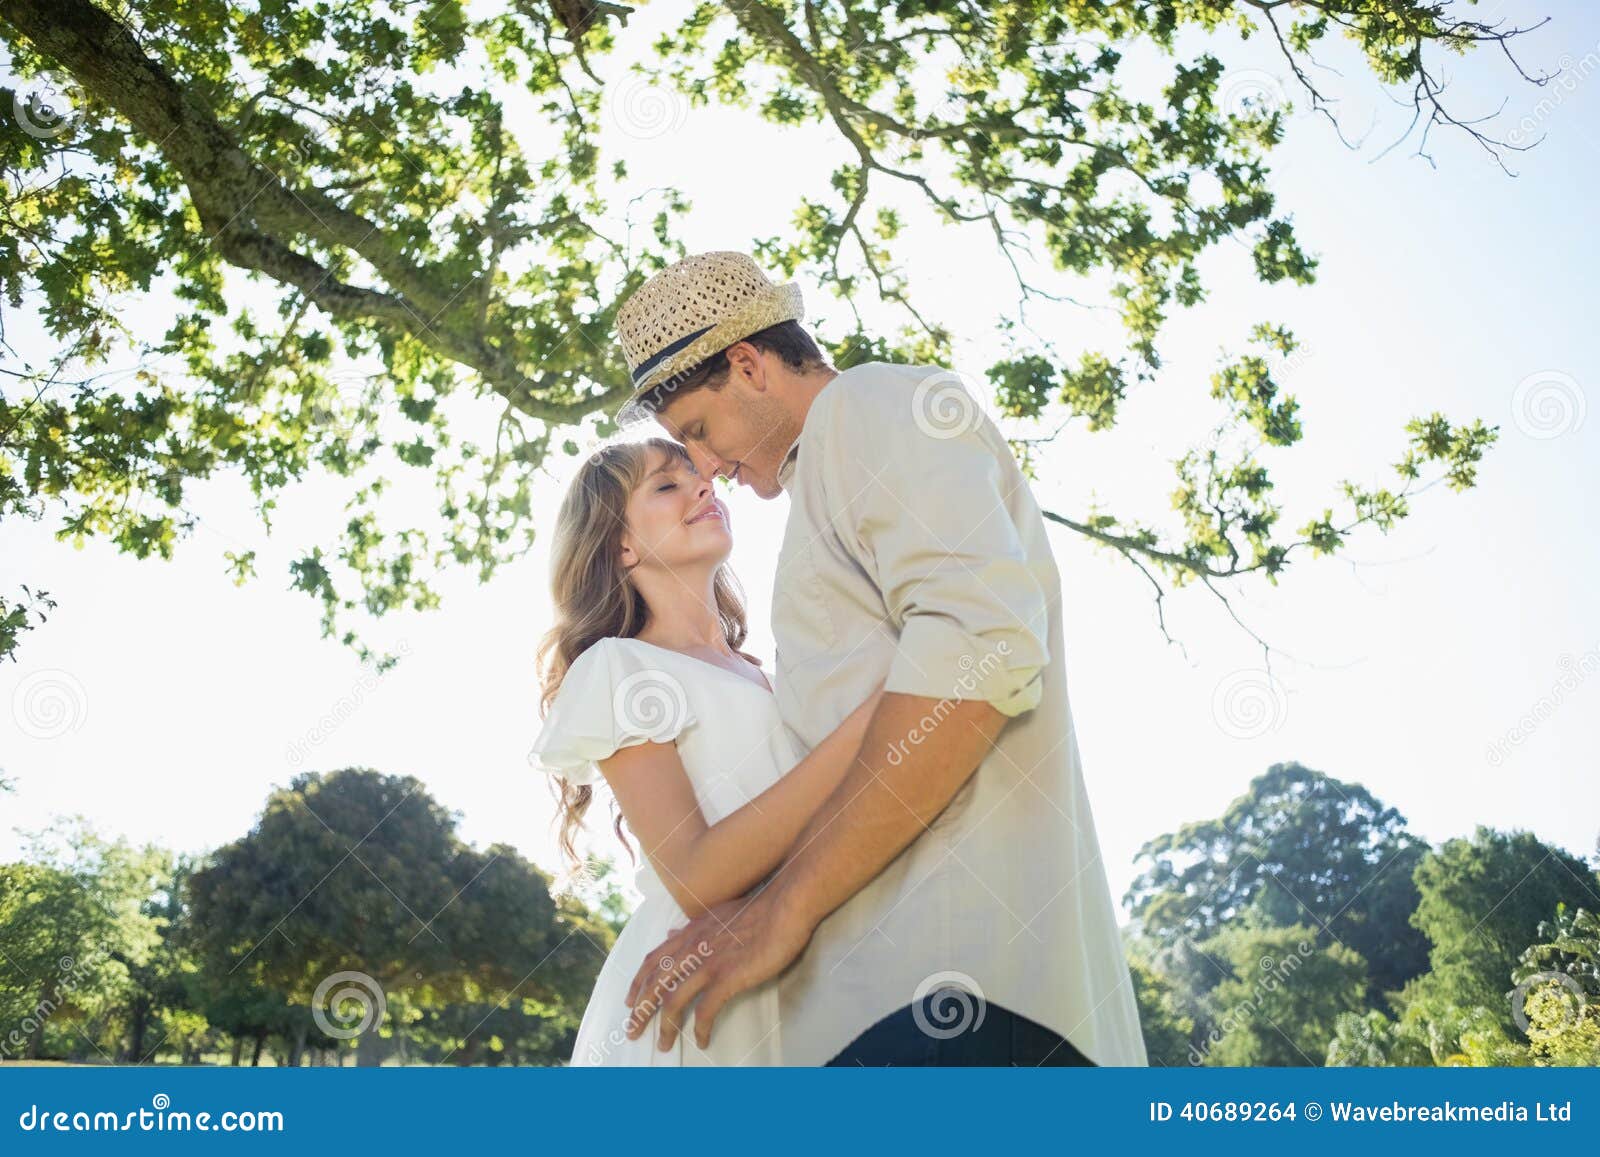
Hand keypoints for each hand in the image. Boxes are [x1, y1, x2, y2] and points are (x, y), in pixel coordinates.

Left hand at [624, 887, 812, 1051]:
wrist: (784, 907)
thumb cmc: (758, 909)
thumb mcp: (716, 914)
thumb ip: (693, 928)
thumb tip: (673, 933)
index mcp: (689, 934)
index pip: (653, 961)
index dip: (638, 984)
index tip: (630, 1001)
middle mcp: (692, 949)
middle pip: (655, 985)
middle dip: (640, 1011)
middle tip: (632, 1031)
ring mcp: (708, 963)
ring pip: (673, 1001)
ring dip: (665, 1027)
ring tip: (663, 1044)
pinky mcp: (727, 978)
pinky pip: (705, 1011)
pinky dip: (699, 1029)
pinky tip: (701, 1040)